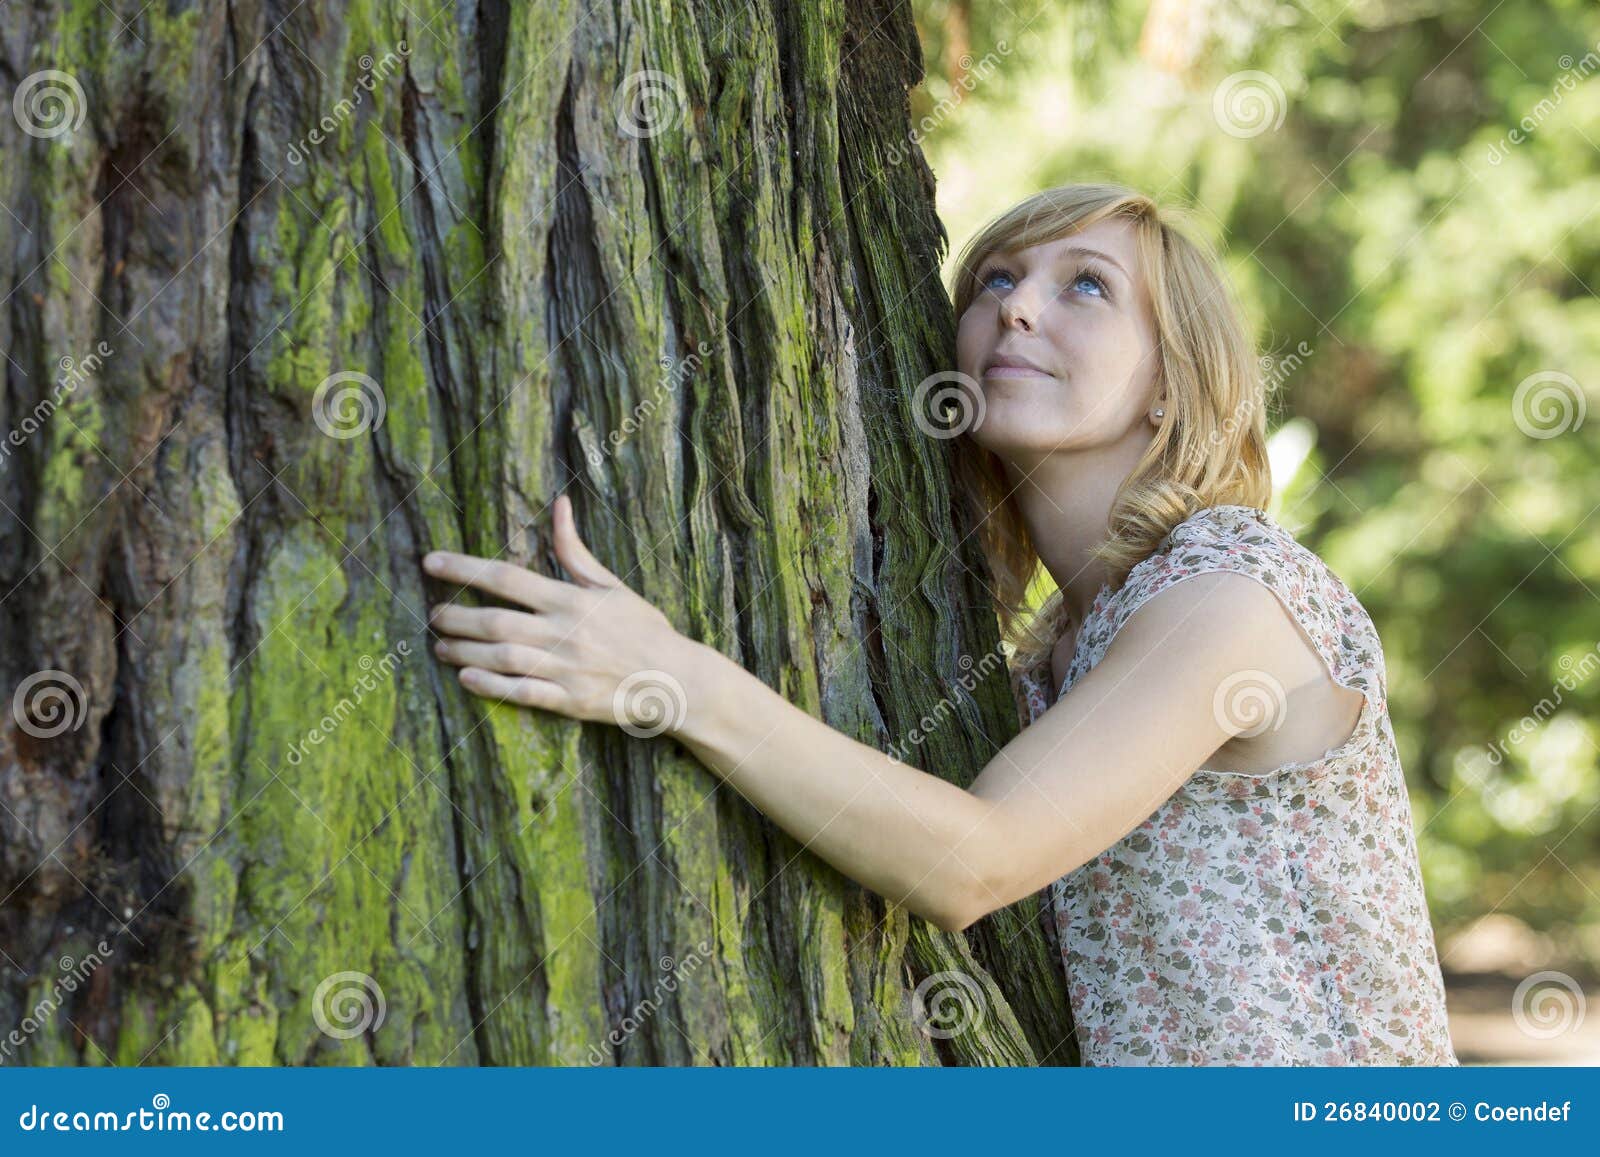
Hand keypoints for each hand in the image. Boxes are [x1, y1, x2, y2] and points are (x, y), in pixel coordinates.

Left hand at [423, 493, 693, 735]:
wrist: (675, 679)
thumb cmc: (643, 628)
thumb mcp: (611, 585)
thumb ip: (575, 550)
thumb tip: (559, 505)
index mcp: (572, 600)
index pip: (507, 577)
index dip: (464, 568)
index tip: (431, 563)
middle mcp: (564, 633)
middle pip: (495, 621)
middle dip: (456, 616)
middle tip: (433, 614)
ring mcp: (565, 669)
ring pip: (501, 657)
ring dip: (463, 650)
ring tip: (441, 646)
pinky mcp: (569, 701)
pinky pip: (521, 692)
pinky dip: (490, 686)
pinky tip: (466, 677)